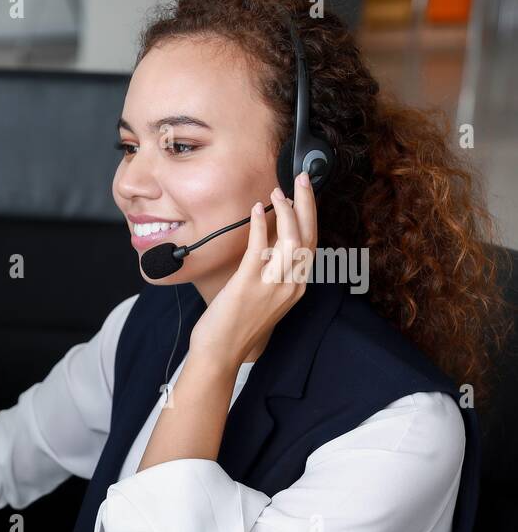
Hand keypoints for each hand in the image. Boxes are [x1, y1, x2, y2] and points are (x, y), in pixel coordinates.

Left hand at [188, 173, 317, 368]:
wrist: (221, 352)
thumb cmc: (237, 325)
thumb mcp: (264, 296)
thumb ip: (272, 271)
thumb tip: (269, 241)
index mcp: (297, 287)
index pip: (311, 243)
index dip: (310, 215)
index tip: (305, 194)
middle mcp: (291, 285)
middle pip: (308, 236)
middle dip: (307, 204)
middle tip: (302, 179)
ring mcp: (272, 285)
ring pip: (290, 239)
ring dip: (286, 211)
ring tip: (277, 193)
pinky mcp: (249, 284)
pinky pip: (260, 248)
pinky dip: (260, 226)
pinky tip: (256, 211)